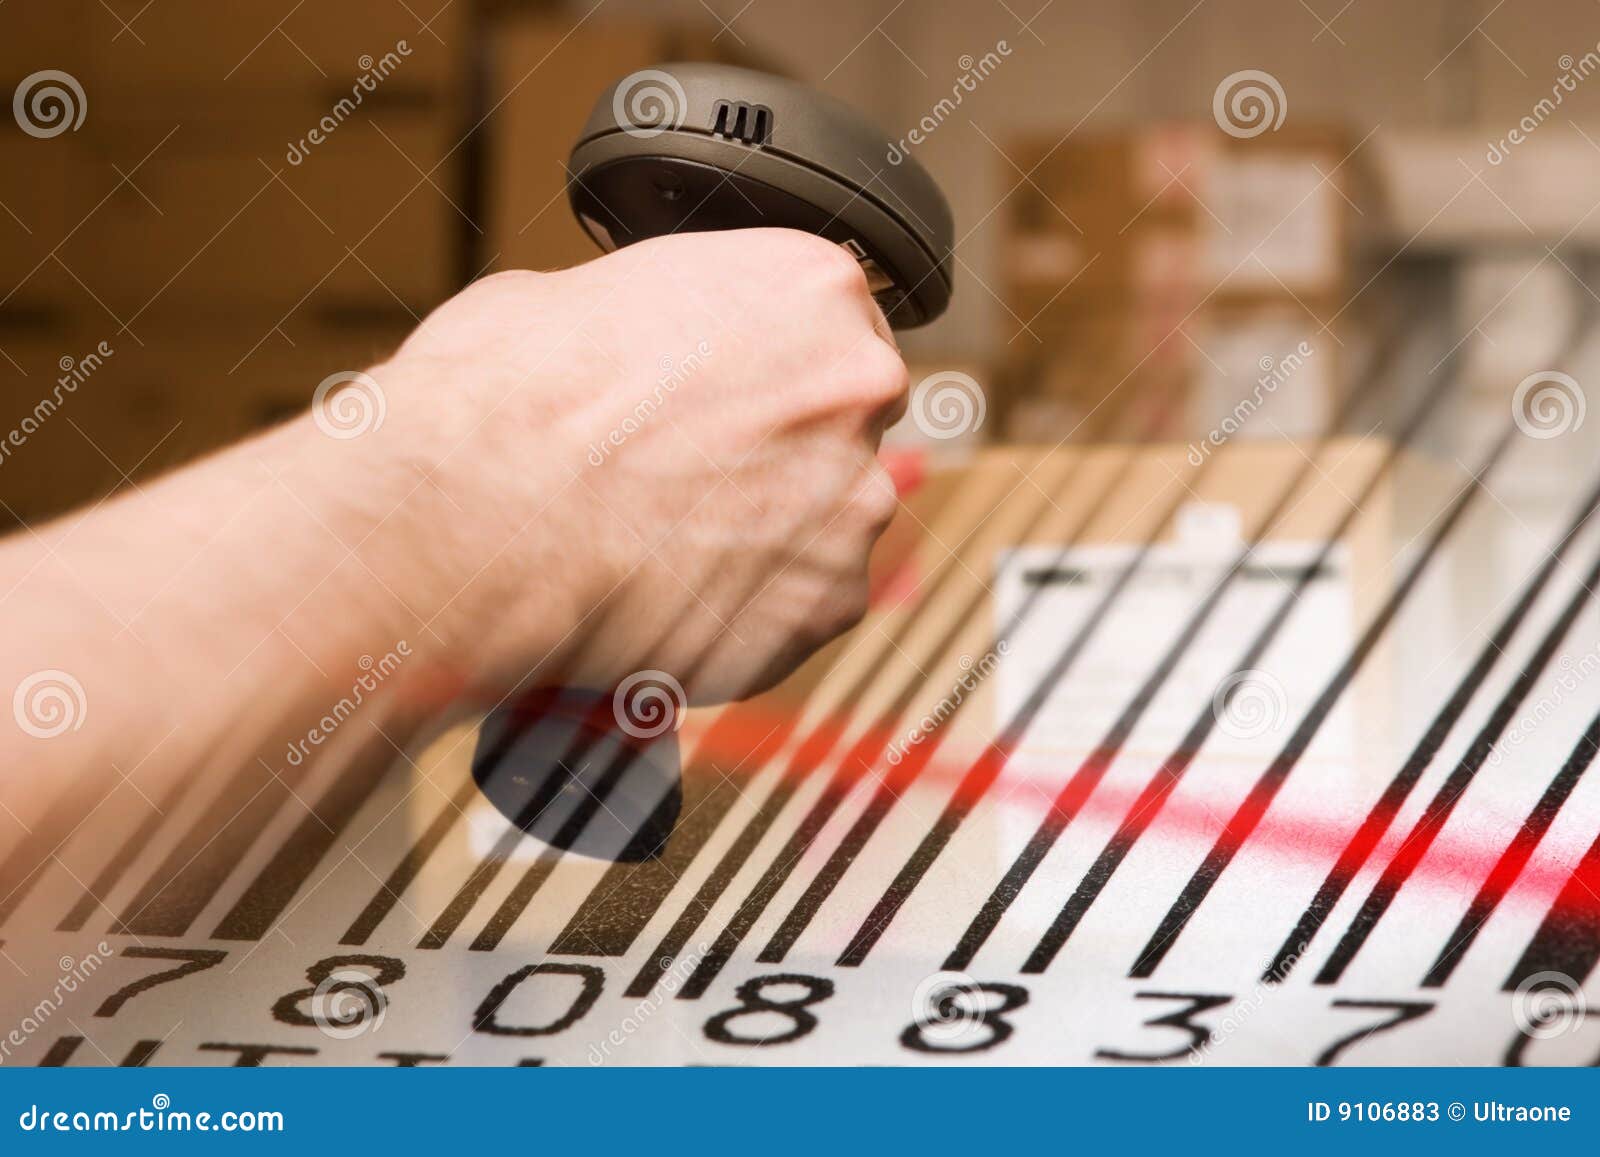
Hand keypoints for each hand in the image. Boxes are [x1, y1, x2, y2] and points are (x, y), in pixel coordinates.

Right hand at [377, 228, 908, 700]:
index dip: (774, 375)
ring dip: (770, 537)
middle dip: (783, 455)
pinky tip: (679, 601)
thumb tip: (631, 342)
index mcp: (807, 284)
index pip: (833, 332)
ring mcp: (855, 500)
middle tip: (694, 481)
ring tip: (668, 549)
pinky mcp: (829, 600)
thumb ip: (648, 319)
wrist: (476, 525)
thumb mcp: (563, 300)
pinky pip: (805, 605)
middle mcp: (855, 385)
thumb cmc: (505, 403)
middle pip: (844, 427)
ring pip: (831, 523)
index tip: (730, 406)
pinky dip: (753, 612)